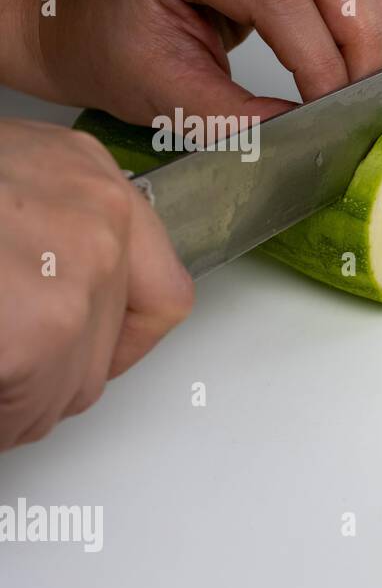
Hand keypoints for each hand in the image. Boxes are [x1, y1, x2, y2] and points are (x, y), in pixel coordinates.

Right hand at [0, 119, 193, 450]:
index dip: (115, 345)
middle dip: (45, 383)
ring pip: (66, 392)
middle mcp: (102, 220)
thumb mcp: (3, 183)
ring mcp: (75, 274)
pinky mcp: (37, 332)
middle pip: (106, 355)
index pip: (159, 296)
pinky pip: (22, 409)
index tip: (73, 362)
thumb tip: (54, 308)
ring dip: (14, 404)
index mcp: (91, 178)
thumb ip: (44, 237)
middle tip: (5, 378)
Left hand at [35, 0, 381, 124]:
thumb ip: (239, 119)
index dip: (318, 57)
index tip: (332, 107)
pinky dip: (374, 2)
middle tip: (365, 92)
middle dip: (360, 37)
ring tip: (373, 72)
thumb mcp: (170, 98)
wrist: (99, 19)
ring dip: (377, 17)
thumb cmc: (120, 49)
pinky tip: (369, 44)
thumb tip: (307, 131)